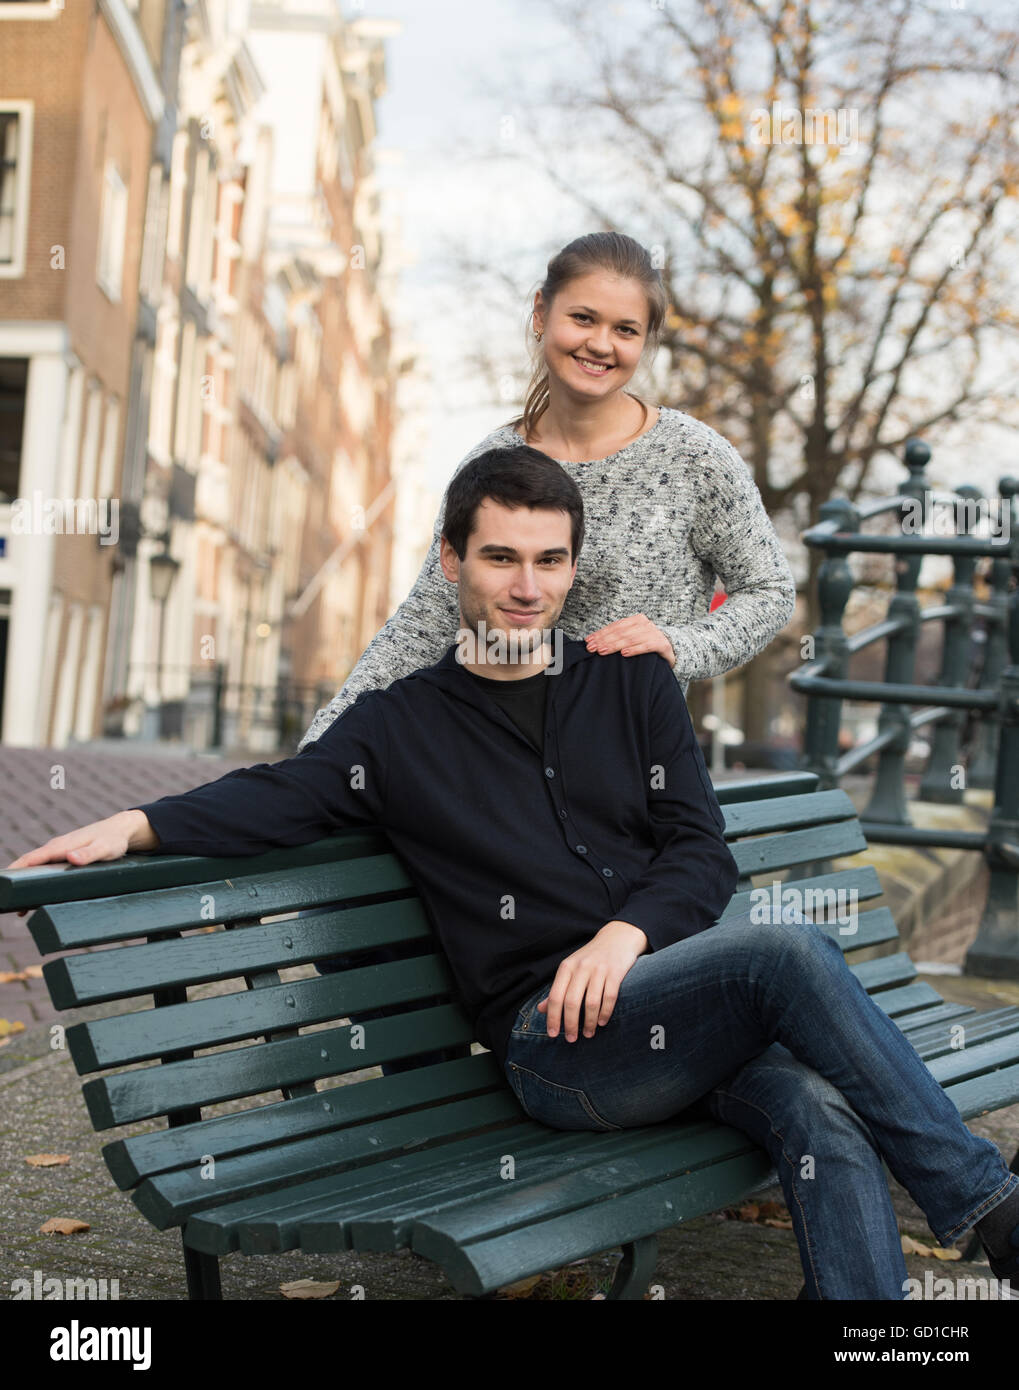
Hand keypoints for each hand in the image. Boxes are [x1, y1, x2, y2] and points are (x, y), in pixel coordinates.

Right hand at [4, 811, 157, 914]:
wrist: (121, 831)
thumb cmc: (113, 840)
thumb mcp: (105, 849)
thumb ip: (89, 854)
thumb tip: (70, 858)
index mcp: (60, 846)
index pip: (32, 858)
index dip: (15, 870)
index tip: (4, 884)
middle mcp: (56, 849)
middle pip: (29, 865)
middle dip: (15, 881)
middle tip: (8, 902)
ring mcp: (59, 853)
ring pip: (36, 869)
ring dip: (26, 885)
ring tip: (20, 909)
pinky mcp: (64, 858)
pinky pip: (45, 870)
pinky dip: (37, 881)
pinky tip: (36, 897)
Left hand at [537, 920, 647, 1041]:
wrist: (618, 937)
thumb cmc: (591, 957)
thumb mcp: (571, 969)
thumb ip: (557, 989)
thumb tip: (541, 1009)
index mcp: (567, 967)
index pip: (555, 996)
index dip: (553, 1017)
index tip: (553, 1034)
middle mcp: (581, 967)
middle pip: (571, 1002)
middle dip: (570, 1024)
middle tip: (571, 1039)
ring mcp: (599, 969)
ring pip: (591, 1002)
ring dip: (589, 1022)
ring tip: (589, 1033)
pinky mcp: (615, 972)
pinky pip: (609, 997)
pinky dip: (605, 1013)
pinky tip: (602, 1022)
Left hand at [585, 613, 675, 667]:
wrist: (671, 651)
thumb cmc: (646, 646)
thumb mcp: (632, 639)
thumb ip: (617, 638)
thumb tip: (593, 642)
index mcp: (636, 620)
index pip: (615, 626)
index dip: (601, 633)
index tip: (589, 641)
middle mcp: (645, 624)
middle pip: (621, 632)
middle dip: (604, 640)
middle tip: (593, 648)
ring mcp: (654, 633)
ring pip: (631, 638)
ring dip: (615, 645)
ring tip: (603, 651)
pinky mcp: (662, 644)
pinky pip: (646, 646)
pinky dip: (634, 649)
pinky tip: (624, 653)